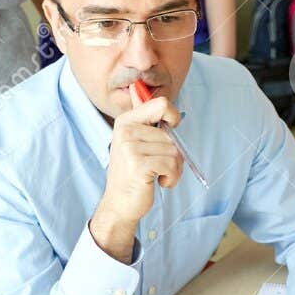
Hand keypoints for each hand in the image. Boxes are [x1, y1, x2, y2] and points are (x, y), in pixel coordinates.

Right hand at [88, 92, 183, 261]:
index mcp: (125, 121)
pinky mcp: (138, 164)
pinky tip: (159, 182)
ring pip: (174, 151)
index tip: (168, 133)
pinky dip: (172, 178)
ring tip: (157, 175)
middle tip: (159, 166)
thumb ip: (146, 120)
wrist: (120, 204)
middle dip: (174, 154)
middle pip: (171, 133)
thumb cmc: (133, 175)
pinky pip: (171, 165)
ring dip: (173, 168)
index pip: (161, 104)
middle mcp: (125, 131)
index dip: (173, 117)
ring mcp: (130, 148)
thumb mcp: (136, 143)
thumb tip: (139, 89)